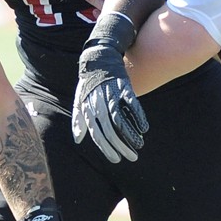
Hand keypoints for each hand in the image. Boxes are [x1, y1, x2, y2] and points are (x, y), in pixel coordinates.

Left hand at [72, 44, 147, 161]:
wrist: (98, 61)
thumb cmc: (88, 85)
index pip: (96, 134)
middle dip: (120, 146)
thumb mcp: (79, 102)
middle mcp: (99, 105)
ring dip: (130, 135)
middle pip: (109, 130)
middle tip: (132, 157)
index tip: (116, 160)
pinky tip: (143, 128)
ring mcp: (111, 96)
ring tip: (139, 145)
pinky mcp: (123, 88)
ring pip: (120, 120)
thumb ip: (79, 120)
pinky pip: (131, 105)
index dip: (106, 148)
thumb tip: (77, 140)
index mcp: (88, 110)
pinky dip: (138, 117)